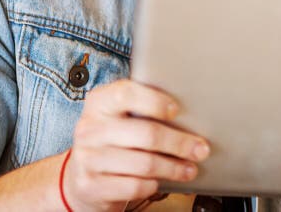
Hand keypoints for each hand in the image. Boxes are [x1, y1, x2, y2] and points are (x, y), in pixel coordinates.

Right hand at [62, 79, 209, 210]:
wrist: (80, 176)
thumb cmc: (113, 140)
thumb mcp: (119, 117)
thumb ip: (143, 109)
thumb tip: (190, 114)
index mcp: (99, 102)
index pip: (126, 94)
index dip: (155, 101)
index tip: (177, 110)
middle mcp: (90, 128)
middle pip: (146, 133)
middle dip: (180, 143)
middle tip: (200, 149)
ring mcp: (88, 158)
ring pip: (145, 163)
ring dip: (174, 168)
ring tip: (189, 169)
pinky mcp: (90, 186)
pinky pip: (134, 186)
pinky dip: (153, 184)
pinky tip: (161, 181)